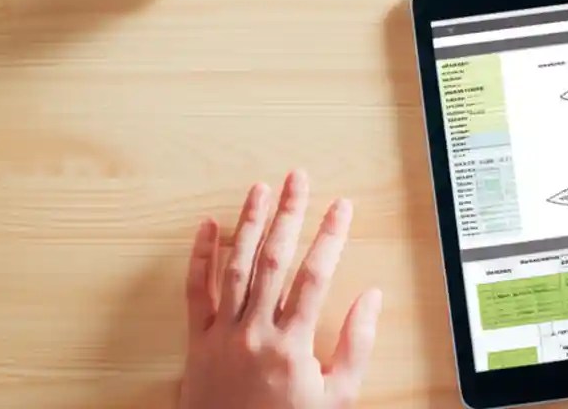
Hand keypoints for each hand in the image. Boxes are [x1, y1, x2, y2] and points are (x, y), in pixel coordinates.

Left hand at [179, 171, 381, 408]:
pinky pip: (195, 294)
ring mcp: (221, 336)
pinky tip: (207, 229)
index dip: (330, 236)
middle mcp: (254, 333)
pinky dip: (199, 259)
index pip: (315, 276)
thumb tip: (372, 298)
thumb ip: (357, 346)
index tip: (341, 208)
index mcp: (292, 345)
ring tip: (259, 190)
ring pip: (234, 267)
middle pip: (273, 260)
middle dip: (288, 214)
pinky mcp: (196, 344)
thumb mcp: (338, 397)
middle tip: (297, 179)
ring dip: (247, 224)